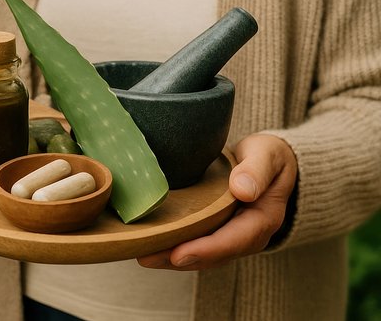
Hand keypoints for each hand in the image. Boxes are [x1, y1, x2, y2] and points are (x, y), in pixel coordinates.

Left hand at [137, 133, 296, 270]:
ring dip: (172, 259)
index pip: (232, 240)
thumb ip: (256, 170)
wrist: (271, 162)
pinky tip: (152, 245)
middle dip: (180, 259)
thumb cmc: (268, 157)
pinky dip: (175, 247)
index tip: (179, 254)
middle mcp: (249, 235)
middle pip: (213, 255)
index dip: (205, 249)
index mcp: (263, 219)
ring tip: (143, 255)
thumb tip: (242, 190)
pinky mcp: (219, 231)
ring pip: (203, 255)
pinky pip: (198, 245)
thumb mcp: (267, 155)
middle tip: (146, 257)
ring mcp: (234, 237)